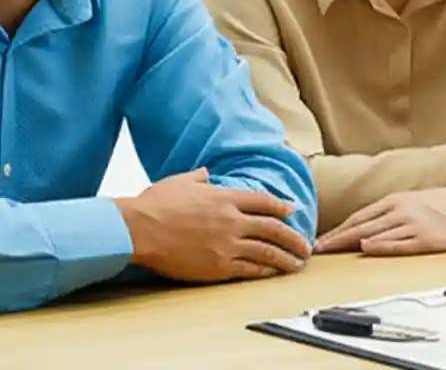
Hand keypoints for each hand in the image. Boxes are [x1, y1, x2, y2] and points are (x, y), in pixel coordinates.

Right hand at [116, 168, 310, 281]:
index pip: (262, 202)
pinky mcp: (218, 266)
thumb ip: (198, 177)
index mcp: (224, 197)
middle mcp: (231, 220)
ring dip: (285, 258)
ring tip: (297, 264)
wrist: (139, 230)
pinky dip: (263, 270)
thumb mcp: (179, 181)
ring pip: (267, 251)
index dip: (280, 207)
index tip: (292, 211)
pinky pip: (248, 269)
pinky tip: (272, 272)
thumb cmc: (155, 205)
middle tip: (306, 245)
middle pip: (273, 228)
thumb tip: (205, 173)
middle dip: (293, 237)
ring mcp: (227, 244)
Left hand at [313, 185, 445, 255]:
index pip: (358, 217)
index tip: (320, 240)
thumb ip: (389, 212)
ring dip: (350, 242)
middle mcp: (399, 210)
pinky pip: (400, 242)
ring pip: (375, 232)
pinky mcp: (427, 238)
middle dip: (336, 237)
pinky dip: (381, 244)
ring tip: (331, 251)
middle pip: (361, 225)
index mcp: (394, 200)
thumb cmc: (444, 204)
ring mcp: (413, 224)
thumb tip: (366, 227)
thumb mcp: (411, 201)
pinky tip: (366, 247)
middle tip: (317, 248)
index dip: (337, 229)